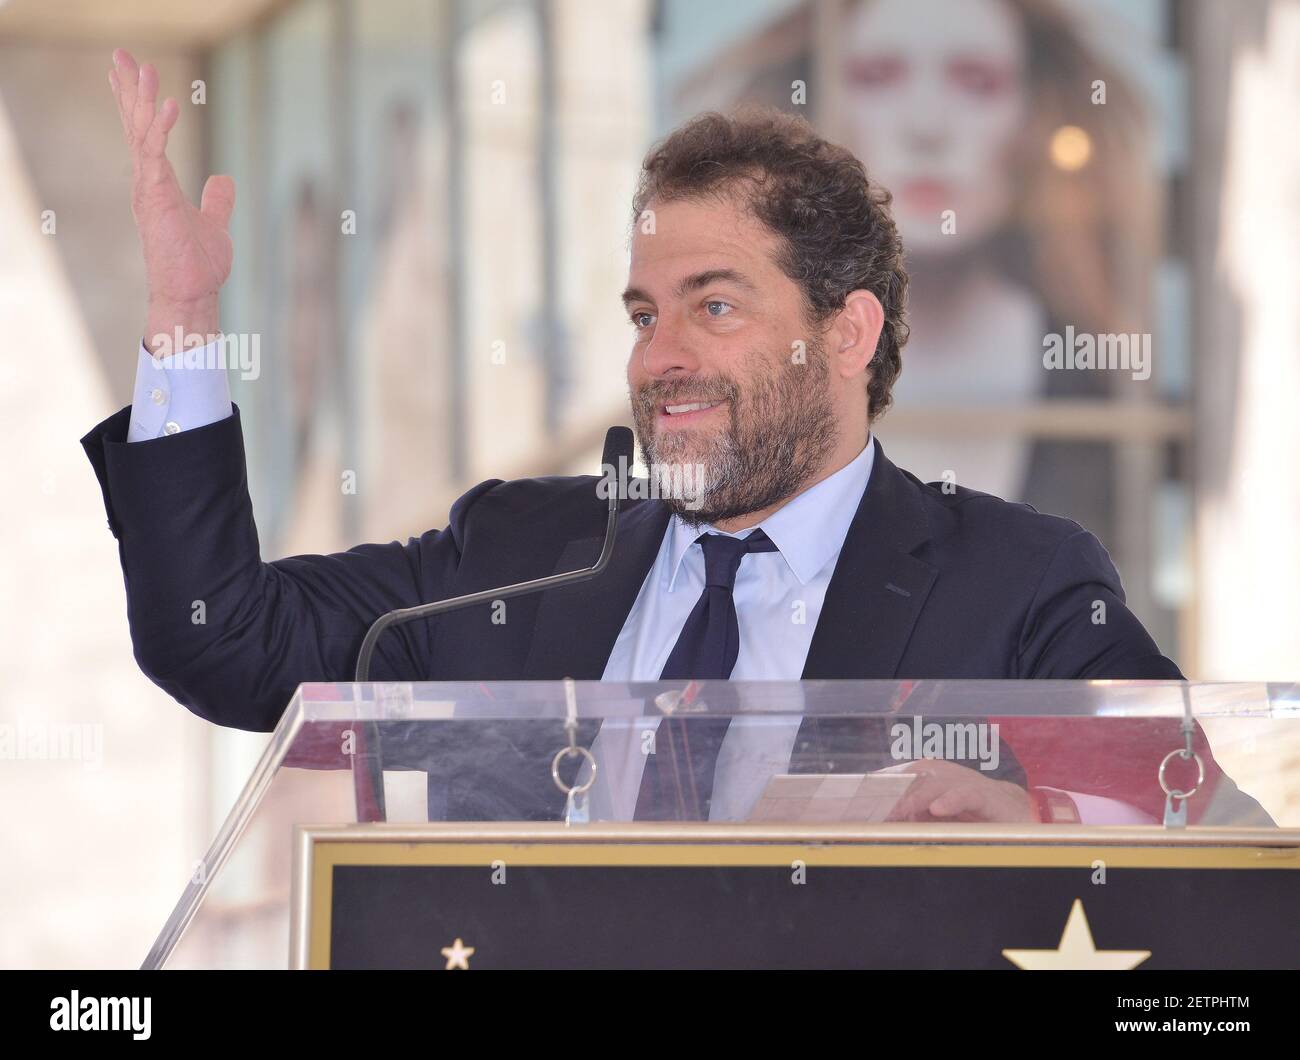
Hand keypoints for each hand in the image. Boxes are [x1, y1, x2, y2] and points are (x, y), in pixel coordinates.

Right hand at [108, 49, 234, 352]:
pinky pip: (156, 155)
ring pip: (141, 133)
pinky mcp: (156, 198)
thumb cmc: (197, 265)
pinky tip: (168, 104)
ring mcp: (148, 189)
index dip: (137, 104)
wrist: (191, 294)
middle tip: (121, 54)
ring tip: (143, 66)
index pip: (144, 135)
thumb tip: (223, 180)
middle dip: (129, 89)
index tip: (130, 72)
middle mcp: (147, 182)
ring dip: (142, 98)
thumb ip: (217, 201)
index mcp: (158, 184)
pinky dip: (160, 128)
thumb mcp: (214, 224)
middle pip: (135, 126)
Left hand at [884, 759, 1037, 823]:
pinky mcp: (986, 796)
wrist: (1011, 813)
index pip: (895, 779)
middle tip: (874, 813)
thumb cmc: (966, 815)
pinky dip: (952, 799)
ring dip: (915, 799)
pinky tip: (938, 809)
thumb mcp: (933, 818)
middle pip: (910, 779)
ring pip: (935, 784)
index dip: (877, 790)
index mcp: (926, 776)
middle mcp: (942, 775)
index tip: (857, 806)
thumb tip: (877, 826)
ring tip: (900, 812)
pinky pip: (967, 794)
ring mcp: (963, 783)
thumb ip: (909, 818)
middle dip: (891, 795)